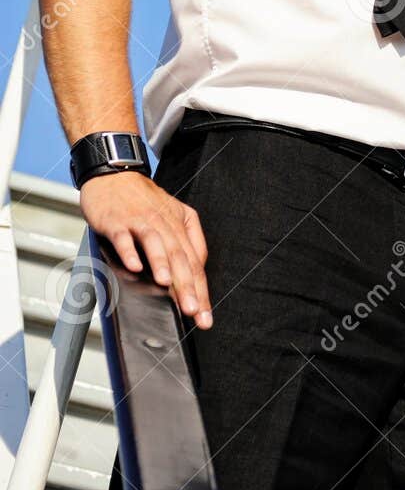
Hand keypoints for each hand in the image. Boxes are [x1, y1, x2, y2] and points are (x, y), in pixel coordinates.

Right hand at [80, 172, 212, 328]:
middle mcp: (164, 222)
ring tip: (168, 286)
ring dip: (162, 265)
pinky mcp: (117, 220)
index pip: (195, 262)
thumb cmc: (142, 200)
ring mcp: (140, 220)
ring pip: (156, 243)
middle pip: (180, 256)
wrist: (114, 174)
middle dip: (187, 286)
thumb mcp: (173, 215)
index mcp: (180, 224)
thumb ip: (187, 241)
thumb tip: (195, 271)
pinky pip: (124, 237)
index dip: (201, 290)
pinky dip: (129, 251)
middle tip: (194, 311)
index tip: (205, 316)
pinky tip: (133, 266)